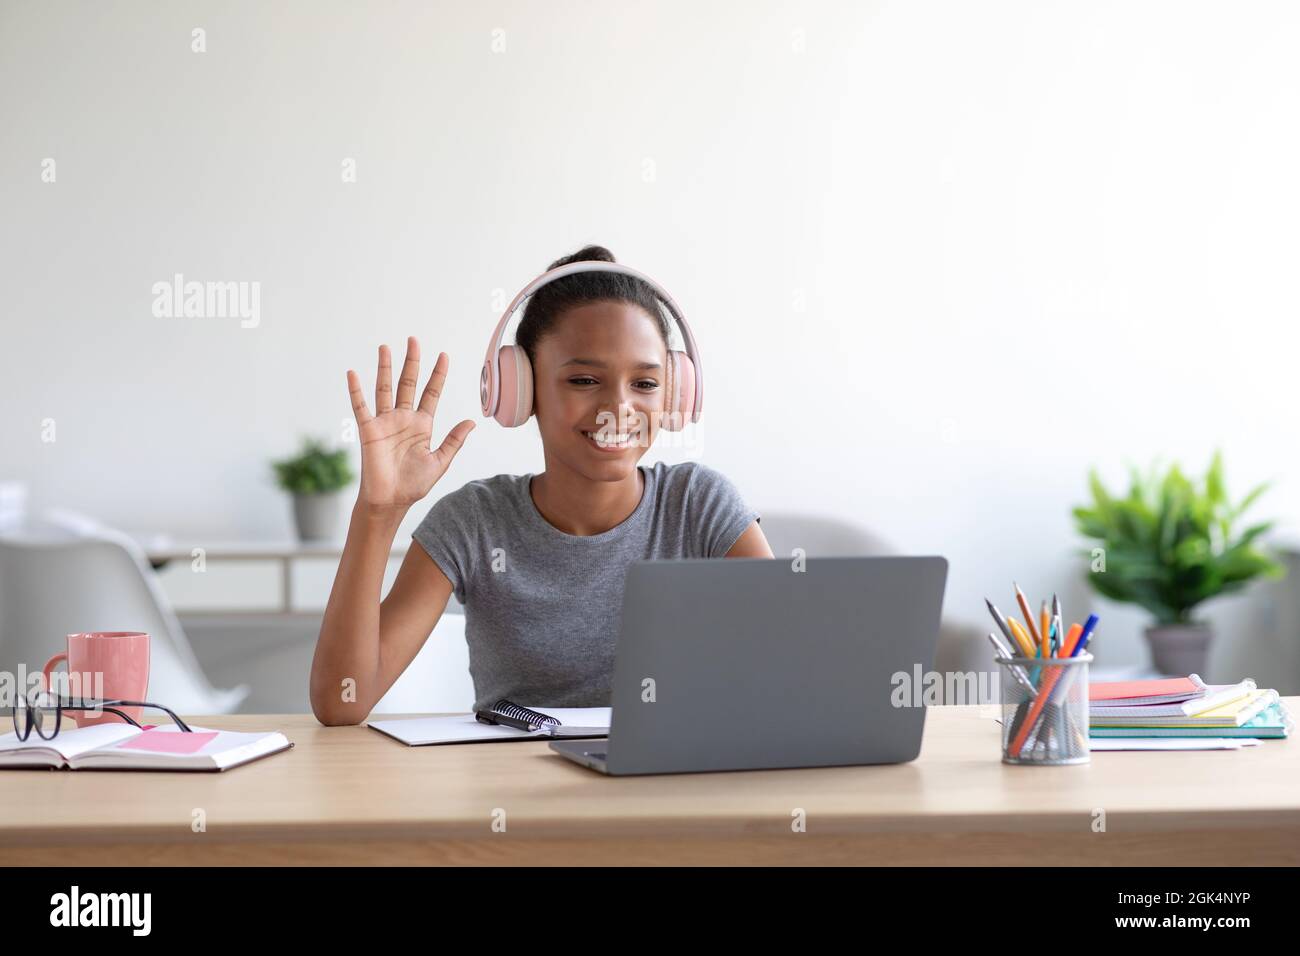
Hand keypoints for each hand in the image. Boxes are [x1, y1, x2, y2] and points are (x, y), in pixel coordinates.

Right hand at [347, 337, 475, 513]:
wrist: (391, 501)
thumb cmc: (414, 484)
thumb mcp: (440, 461)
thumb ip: (453, 441)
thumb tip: (471, 421)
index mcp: (422, 425)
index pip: (431, 393)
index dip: (438, 375)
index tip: (444, 355)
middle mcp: (403, 419)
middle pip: (408, 384)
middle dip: (412, 362)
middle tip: (414, 340)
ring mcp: (385, 423)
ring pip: (385, 389)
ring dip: (385, 369)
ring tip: (385, 348)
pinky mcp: (368, 431)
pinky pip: (361, 407)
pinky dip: (356, 391)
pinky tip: (353, 374)